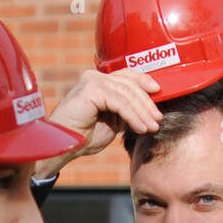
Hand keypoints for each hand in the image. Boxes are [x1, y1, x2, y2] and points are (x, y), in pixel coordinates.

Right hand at [33, 69, 162, 179]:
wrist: (63, 146)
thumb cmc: (83, 136)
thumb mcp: (112, 122)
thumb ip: (125, 112)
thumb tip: (147, 111)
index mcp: (99, 82)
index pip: (127, 77)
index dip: (144, 83)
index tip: (159, 94)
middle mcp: (95, 77)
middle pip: (129, 83)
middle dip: (147, 102)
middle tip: (158, 120)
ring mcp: (91, 81)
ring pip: (126, 93)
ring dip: (142, 112)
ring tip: (152, 127)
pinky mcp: (90, 89)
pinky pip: (119, 101)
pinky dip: (132, 115)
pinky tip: (140, 127)